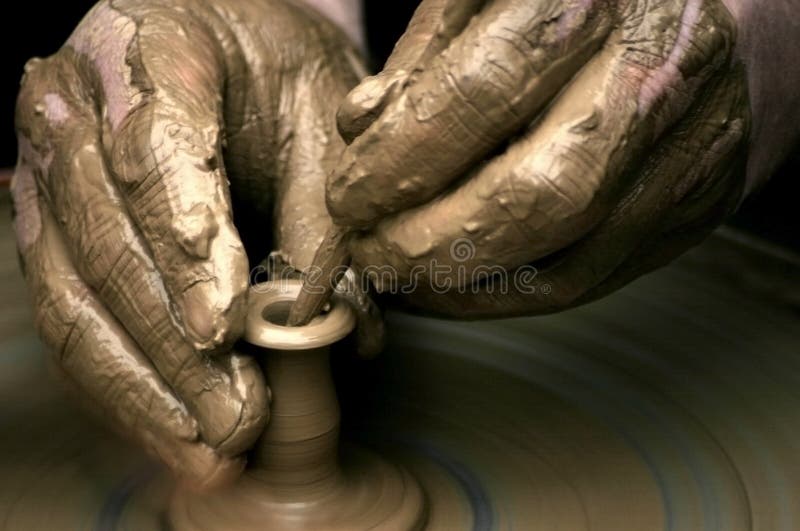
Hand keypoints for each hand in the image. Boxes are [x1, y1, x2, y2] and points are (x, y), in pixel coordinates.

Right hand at [11, 0, 364, 486]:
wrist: (220, 45)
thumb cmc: (273, 71)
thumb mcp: (320, 111)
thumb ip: (320, 207)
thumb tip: (324, 317)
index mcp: (145, 46)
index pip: (154, 146)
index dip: (183, 242)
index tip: (220, 325)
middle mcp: (72, 110)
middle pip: (105, 238)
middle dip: (173, 344)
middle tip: (237, 414)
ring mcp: (46, 177)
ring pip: (74, 297)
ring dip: (144, 386)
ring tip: (211, 445)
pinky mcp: (49, 235)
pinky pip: (70, 320)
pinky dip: (120, 387)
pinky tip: (170, 430)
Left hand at [329, 0, 750, 316]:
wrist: (723, 9)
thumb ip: (425, 59)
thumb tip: (361, 132)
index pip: (476, 98)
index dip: (395, 165)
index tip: (349, 200)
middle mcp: (652, 74)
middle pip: (533, 197)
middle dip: (430, 246)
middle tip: (373, 254)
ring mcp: (687, 148)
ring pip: (568, 257)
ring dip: (466, 285)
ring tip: (407, 276)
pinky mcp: (696, 205)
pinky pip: (595, 279)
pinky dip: (514, 295)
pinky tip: (464, 285)